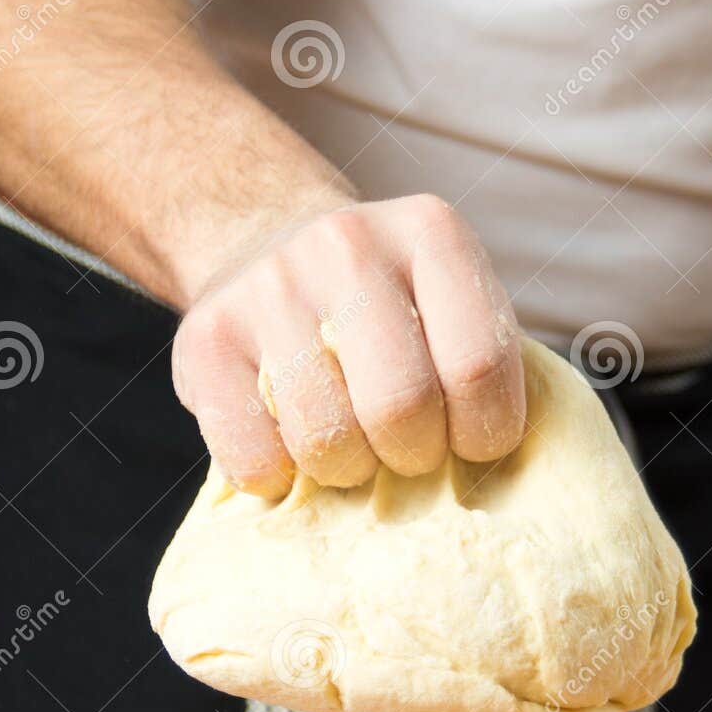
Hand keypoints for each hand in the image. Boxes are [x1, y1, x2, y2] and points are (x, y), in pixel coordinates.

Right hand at [172, 194, 526, 496]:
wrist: (265, 243)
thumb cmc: (386, 308)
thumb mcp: (450, 302)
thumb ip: (483, 364)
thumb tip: (509, 478)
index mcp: (431, 232)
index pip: (480, 365)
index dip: (484, 434)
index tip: (470, 445)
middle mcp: (346, 242)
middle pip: (402, 405)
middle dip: (413, 456)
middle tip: (405, 451)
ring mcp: (268, 284)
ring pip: (326, 439)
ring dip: (347, 470)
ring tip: (349, 446)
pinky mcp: (202, 336)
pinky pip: (253, 458)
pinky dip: (277, 478)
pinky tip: (288, 445)